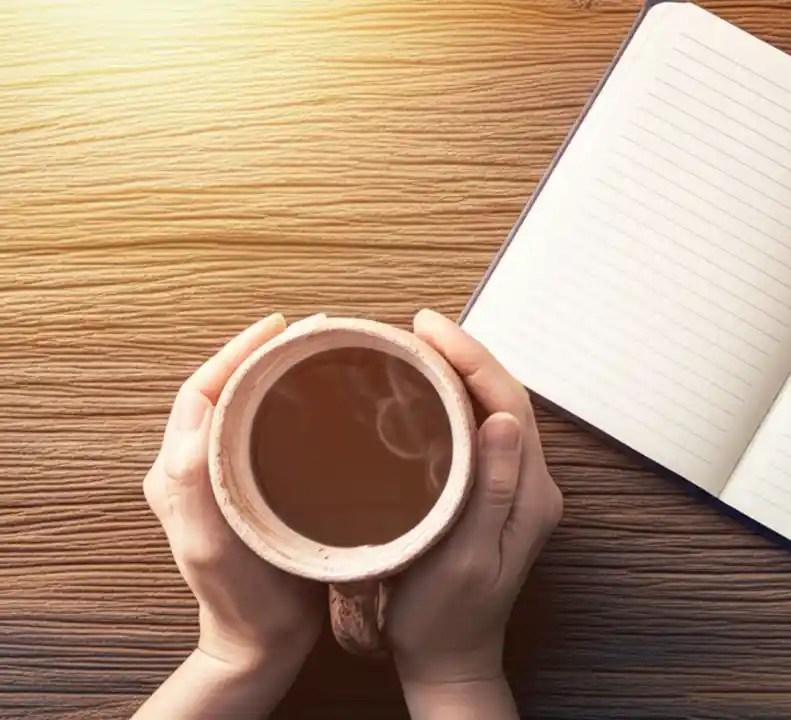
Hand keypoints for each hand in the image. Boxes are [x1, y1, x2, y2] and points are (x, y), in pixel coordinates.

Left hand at [143, 314, 325, 670]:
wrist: (265, 639)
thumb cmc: (243, 596)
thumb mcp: (209, 541)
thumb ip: (193, 478)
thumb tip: (199, 403)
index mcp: (177, 470)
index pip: (202, 390)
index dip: (236, 352)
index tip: (280, 326)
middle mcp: (195, 466)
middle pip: (224, 390)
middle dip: (261, 353)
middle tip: (311, 330)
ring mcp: (223, 477)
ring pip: (244, 406)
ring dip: (276, 372)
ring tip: (318, 351)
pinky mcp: (252, 487)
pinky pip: (264, 429)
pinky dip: (288, 402)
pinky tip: (320, 397)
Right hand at [387, 310, 562, 716]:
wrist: (451, 660)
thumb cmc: (446, 619)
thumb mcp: (464, 558)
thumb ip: (491, 489)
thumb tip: (502, 419)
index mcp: (531, 496)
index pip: (509, 403)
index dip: (472, 358)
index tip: (428, 328)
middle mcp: (534, 486)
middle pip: (506, 398)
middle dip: (467, 355)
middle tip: (418, 326)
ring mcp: (519, 490)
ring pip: (496, 410)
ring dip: (464, 373)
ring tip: (420, 345)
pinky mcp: (499, 496)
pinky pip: (484, 432)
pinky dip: (459, 400)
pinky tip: (430, 389)